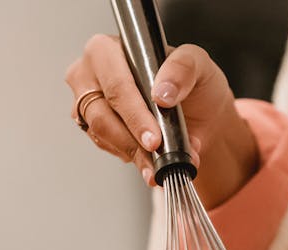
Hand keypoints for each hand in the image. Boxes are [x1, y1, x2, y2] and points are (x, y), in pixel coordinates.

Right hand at [64, 36, 258, 205]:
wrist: (199, 114)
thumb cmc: (192, 83)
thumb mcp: (198, 64)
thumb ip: (183, 68)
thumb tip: (162, 92)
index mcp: (108, 50)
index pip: (116, 85)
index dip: (134, 114)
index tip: (154, 138)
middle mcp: (91, 74)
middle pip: (101, 115)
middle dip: (133, 140)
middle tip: (157, 155)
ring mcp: (88, 103)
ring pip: (102, 135)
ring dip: (134, 153)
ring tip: (160, 163)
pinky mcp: (93, 128)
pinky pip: (106, 147)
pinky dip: (131, 156)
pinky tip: (148, 158)